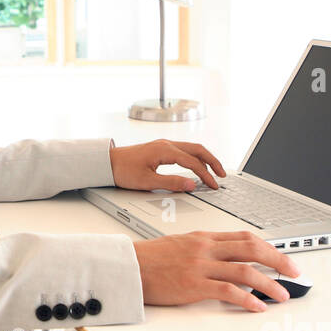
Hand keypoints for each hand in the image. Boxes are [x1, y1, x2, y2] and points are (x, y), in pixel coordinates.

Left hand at [109, 138, 225, 191]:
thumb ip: (171, 183)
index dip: (206, 175)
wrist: (107, 163)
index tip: (213, 185)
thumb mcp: (147, 181)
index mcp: (165, 150)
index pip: (193, 162)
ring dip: (205, 158)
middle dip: (213, 161)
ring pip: (192, 148)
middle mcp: (166, 144)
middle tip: (222, 175)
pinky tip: (198, 166)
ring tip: (214, 171)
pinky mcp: (161, 148)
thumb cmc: (123, 170)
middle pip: (197, 149)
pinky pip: (184, 150)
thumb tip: (191, 185)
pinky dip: (195, 157)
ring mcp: (164, 145)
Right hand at [133, 231, 300, 311]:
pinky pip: (229, 291)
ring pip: (246, 271)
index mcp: (204, 238)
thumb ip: (206, 249)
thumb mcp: (181, 245)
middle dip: (279, 261)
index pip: (245, 238)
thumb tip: (229, 259)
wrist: (129, 268)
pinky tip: (257, 306)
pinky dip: (248, 299)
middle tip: (294, 273)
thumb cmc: (151, 260)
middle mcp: (206, 248)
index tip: (283, 258)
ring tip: (282, 295)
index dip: (269, 247)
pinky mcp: (195, 285)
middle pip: (252, 249)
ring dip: (269, 284)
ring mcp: (201, 266)